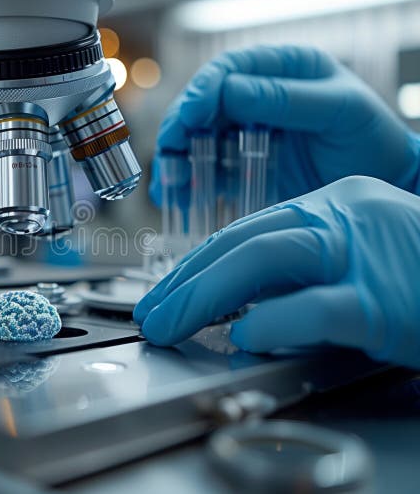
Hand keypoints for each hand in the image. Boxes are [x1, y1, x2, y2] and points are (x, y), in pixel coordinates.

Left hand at [135, 176, 419, 369]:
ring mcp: (367, 252)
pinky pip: (316, 305)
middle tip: (150, 315)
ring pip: (267, 257)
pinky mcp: (387, 300)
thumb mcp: (356, 259)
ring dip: (205, 294)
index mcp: (334, 204)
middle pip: (245, 239)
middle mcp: (345, 215)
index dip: (197, 264)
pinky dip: (271, 321)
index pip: (247, 229)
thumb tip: (236, 304)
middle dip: (187, 281)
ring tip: (169, 326)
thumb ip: (301, 271)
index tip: (165, 293)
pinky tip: (241, 335)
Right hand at [149, 45, 419, 204]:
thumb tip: (230, 91)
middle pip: (201, 106)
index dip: (202, 91)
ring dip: (176, 161)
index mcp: (281, 69)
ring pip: (195, 140)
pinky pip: (205, 173)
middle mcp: (256, 98)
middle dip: (179, 130)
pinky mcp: (241, 168)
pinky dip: (187, 186)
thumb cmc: (371, 139)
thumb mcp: (339, 110)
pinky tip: (177, 200)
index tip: (190, 116)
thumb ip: (287, 98)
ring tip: (170, 186)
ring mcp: (245, 134)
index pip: (228, 70)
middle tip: (169, 154)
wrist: (385, 185)